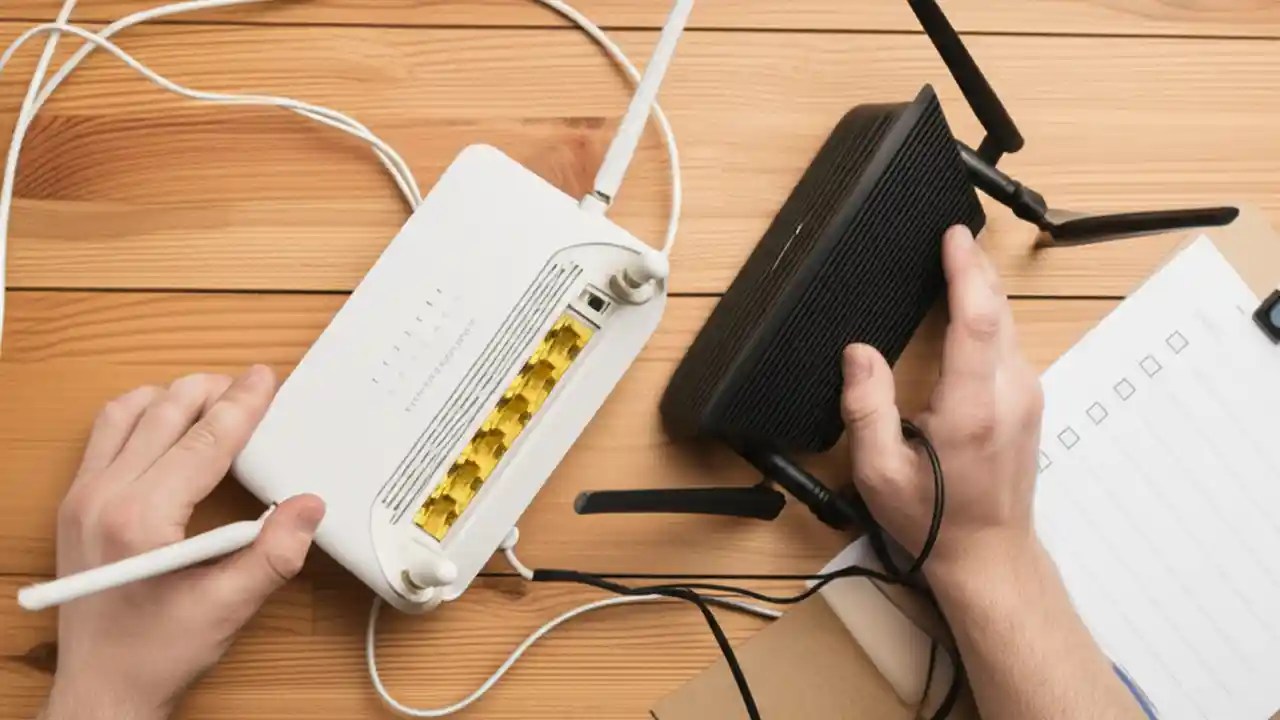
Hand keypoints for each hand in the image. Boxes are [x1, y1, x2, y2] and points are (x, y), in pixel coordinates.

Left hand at [41, 366, 325, 719]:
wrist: (101, 688)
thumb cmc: (155, 654)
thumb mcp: (228, 610)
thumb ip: (273, 556)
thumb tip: (308, 507)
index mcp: (140, 519)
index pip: (202, 441)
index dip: (241, 405)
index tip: (265, 379)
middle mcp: (102, 498)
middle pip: (164, 412)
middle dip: (213, 390)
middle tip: (251, 386)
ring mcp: (81, 497)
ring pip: (127, 412)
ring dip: (173, 397)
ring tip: (214, 399)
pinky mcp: (74, 503)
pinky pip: (106, 433)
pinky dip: (141, 415)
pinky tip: (169, 424)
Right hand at [839, 225, 1043, 586]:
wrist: (989, 553)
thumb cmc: (934, 520)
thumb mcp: (879, 473)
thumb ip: (866, 409)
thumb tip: (858, 353)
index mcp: (972, 409)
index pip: (978, 321)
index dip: (966, 272)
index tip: (953, 236)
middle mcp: (1010, 395)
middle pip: (998, 311)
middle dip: (975, 267)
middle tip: (949, 234)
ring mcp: (1027, 396)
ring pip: (1008, 323)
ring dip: (983, 289)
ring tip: (955, 259)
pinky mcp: (1030, 400)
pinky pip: (1010, 341)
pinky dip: (989, 314)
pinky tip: (969, 305)